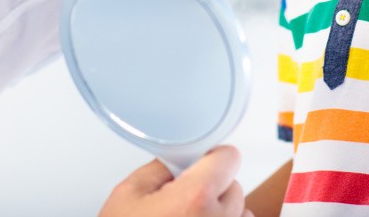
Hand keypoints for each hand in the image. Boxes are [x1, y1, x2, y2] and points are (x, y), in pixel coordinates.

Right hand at [98, 146, 252, 216]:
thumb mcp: (128, 194)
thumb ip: (161, 167)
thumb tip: (179, 159)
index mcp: (195, 198)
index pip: (229, 158)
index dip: (213, 158)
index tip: (204, 163)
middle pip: (234, 186)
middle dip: (212, 189)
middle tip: (183, 202)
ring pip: (240, 213)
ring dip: (221, 214)